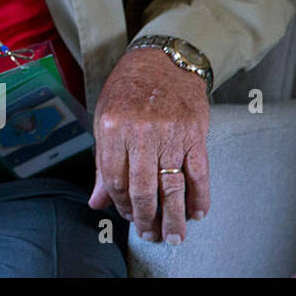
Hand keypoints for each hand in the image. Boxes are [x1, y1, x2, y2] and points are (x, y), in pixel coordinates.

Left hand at [88, 46, 210, 244]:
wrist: (163, 61)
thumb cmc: (128, 89)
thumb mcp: (105, 120)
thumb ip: (102, 163)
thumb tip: (96, 201)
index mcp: (113, 128)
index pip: (115, 179)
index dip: (120, 203)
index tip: (126, 216)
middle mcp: (141, 133)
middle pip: (142, 188)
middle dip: (146, 217)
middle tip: (150, 234)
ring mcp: (170, 134)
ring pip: (171, 185)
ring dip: (173, 216)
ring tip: (172, 235)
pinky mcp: (195, 134)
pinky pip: (199, 173)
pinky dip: (199, 196)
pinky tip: (196, 212)